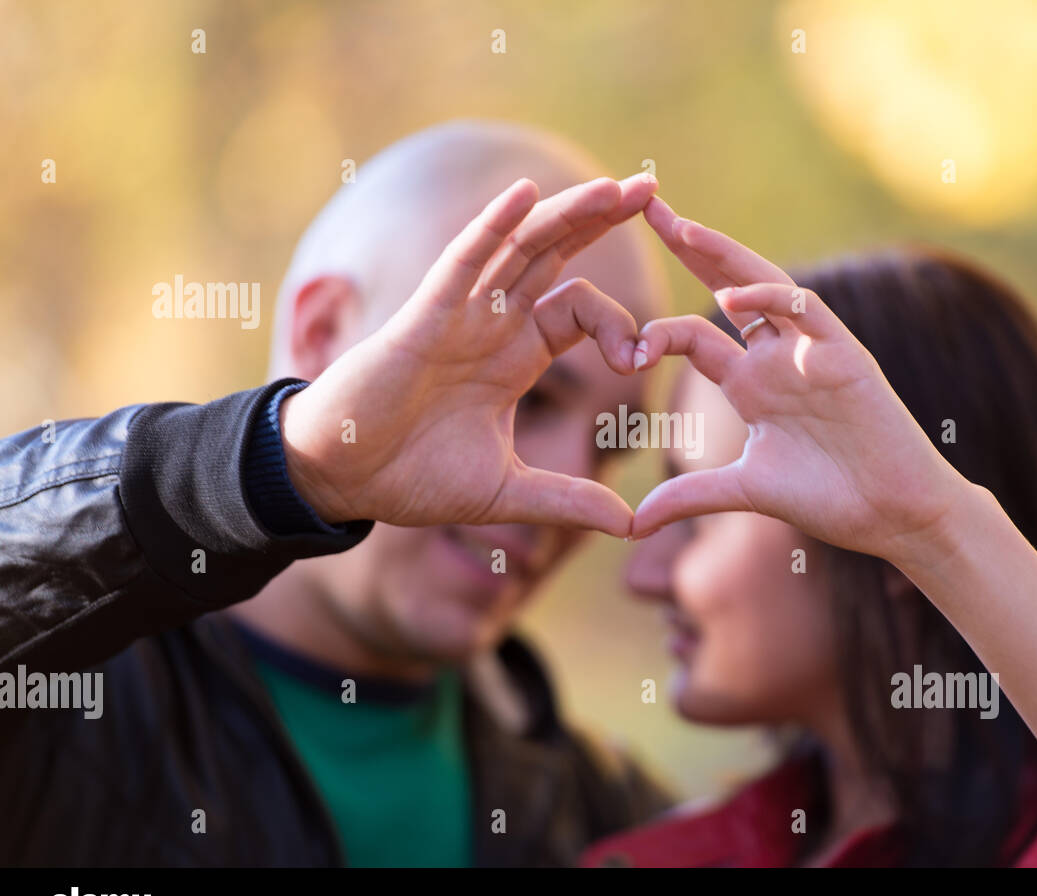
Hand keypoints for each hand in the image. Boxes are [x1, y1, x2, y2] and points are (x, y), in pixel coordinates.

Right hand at [279, 174, 655, 536]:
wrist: (344, 479)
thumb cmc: (414, 478)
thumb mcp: (508, 493)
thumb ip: (568, 502)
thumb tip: (632, 525)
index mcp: (517, 357)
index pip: (580, 311)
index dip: (619, 326)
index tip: (640, 359)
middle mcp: (493, 325)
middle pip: (556, 257)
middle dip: (602, 221)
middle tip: (652, 188)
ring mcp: (460, 315)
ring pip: (519, 249)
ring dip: (566, 215)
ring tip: (615, 187)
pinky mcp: (424, 318)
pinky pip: (462, 262)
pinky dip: (492, 228)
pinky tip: (524, 194)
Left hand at [631, 196, 971, 562]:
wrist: (894, 515)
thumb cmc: (829, 498)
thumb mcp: (745, 491)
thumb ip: (690, 495)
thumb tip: (632, 523)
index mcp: (749, 383)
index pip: (693, 334)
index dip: (654, 328)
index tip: (618, 340)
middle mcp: (775, 356)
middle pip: (726, 285)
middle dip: (688, 246)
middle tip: (644, 204)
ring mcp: (810, 351)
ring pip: (764, 283)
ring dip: (724, 253)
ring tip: (681, 227)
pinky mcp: (845, 354)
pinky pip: (806, 312)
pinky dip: (772, 298)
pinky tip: (732, 294)